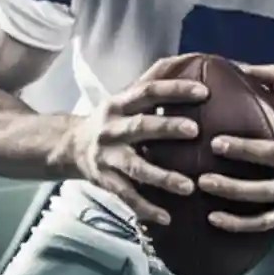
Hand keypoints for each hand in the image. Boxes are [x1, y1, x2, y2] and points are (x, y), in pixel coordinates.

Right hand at [66, 55, 207, 225]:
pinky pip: (127, 197)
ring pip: (136, 168)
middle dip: (167, 128)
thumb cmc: (113, 119)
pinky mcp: (106, 182)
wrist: (69, 146)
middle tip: (195, 130)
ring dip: (162, 177)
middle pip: (141, 127)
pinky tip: (167, 217)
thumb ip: (154, 78)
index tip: (203, 91)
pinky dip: (146, 208)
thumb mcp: (126, 96)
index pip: (148, 91)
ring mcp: (108, 157)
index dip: (175, 89)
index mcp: (120, 103)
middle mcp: (112, 128)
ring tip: (188, 186)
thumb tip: (190, 57)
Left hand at [197, 64, 273, 232]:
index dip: (245, 149)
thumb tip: (242, 66)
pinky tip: (211, 219)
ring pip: (263, 210)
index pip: (273, 152)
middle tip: (202, 176)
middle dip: (234, 184)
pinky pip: (263, 226)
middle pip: (267, 186)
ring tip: (202, 194)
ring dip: (232, 204)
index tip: (215, 142)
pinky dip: (238, 225)